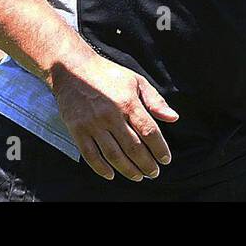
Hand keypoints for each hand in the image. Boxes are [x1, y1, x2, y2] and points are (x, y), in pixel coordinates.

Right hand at [50, 50, 178, 181]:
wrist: (72, 69)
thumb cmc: (107, 74)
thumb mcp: (136, 81)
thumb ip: (155, 101)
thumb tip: (173, 118)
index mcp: (128, 102)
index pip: (149, 132)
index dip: (159, 149)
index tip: (165, 159)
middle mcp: (111, 115)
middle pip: (133, 148)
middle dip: (147, 164)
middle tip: (154, 172)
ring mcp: (93, 124)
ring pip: (114, 155)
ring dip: (128, 170)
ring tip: (138, 176)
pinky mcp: (77, 130)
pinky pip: (90, 155)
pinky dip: (101, 169)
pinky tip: (111, 174)